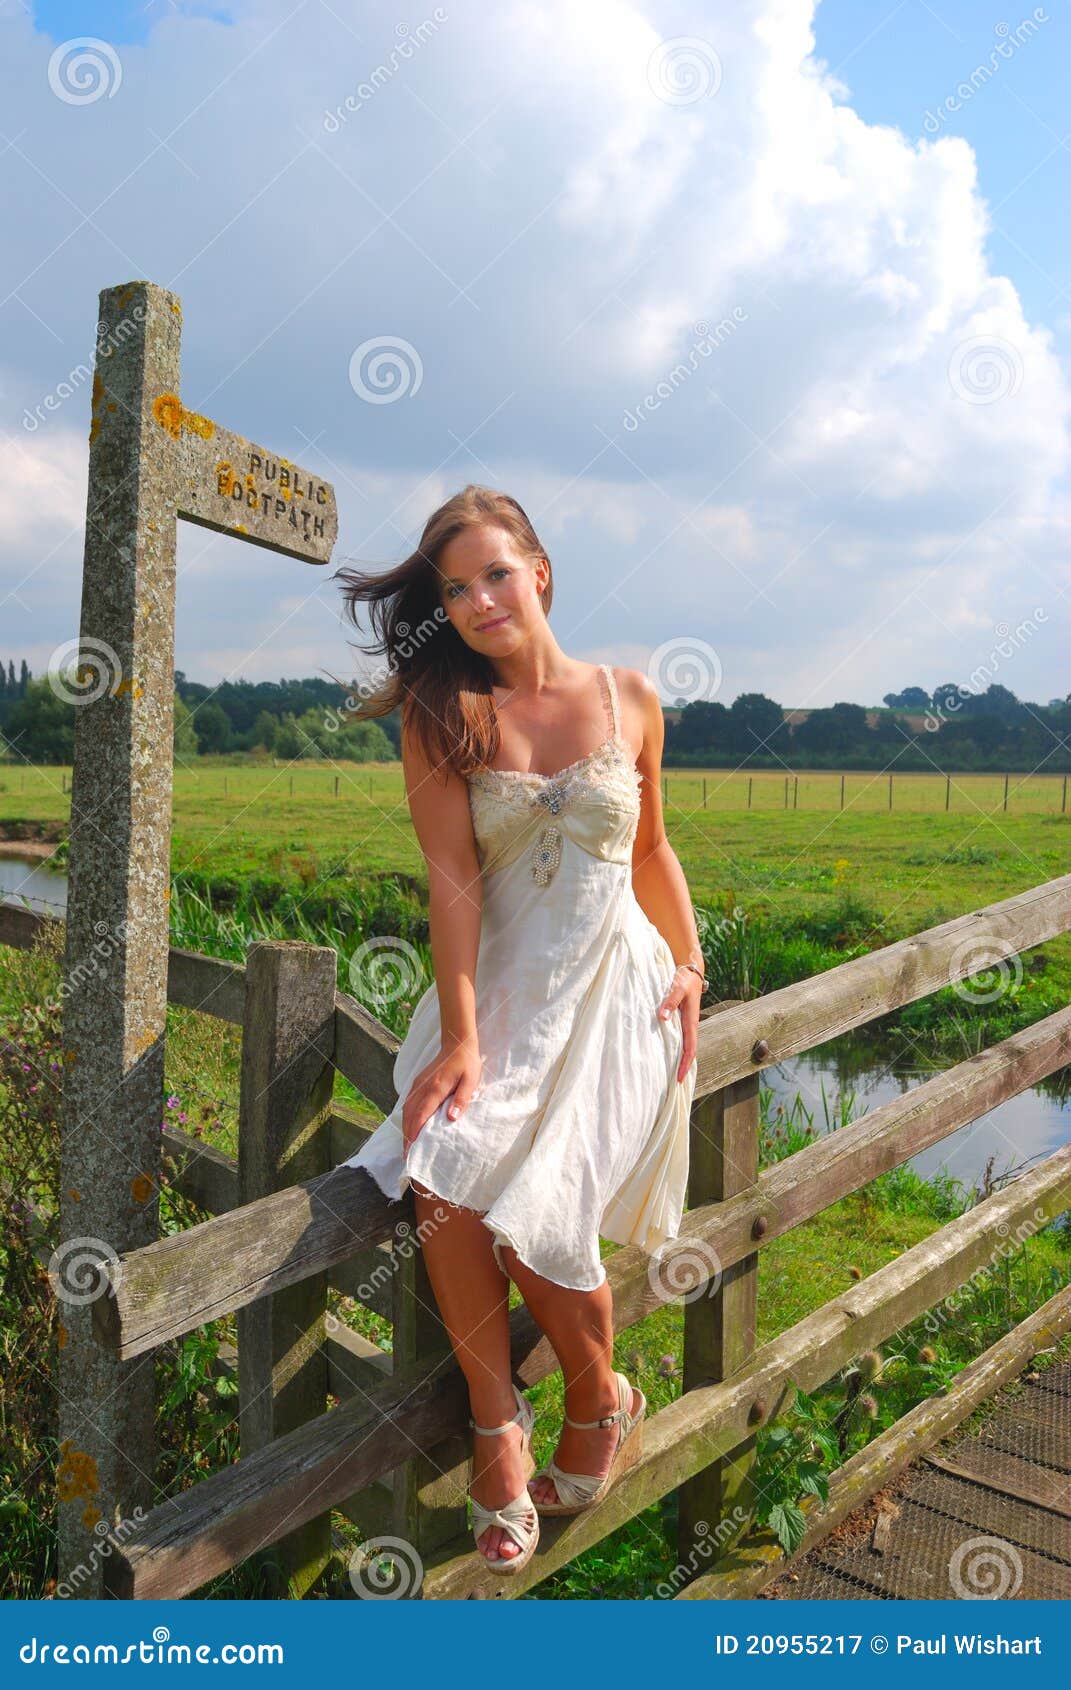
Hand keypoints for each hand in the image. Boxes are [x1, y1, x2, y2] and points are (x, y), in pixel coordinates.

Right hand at [401, 1035, 482, 1155]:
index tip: (411, 1149)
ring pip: (406, 1109)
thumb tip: (451, 1118)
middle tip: (407, 1154)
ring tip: (407, 1144)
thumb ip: (461, 1100)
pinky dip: (407, 1116)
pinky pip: (408, 1102)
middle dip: (407, 1135)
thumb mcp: (470, 1081)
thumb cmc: (466, 1064)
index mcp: (436, 1089)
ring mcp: (418, 1084)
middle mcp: (423, 1087)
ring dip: (405, 1126)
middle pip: (409, 1115)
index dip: (414, 1133)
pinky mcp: (418, 1082)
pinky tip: (409, 1125)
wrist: (457, 1044)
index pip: (421, 1115)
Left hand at [657, 966, 702, 1082]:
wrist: (691, 970)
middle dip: (683, 1067)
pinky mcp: (682, 1020)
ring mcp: (687, 1023)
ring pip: (685, 1046)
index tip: (679, 1078)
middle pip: (689, 1052)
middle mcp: (690, 1025)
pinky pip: (680, 1038)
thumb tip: (662, 1018)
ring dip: (680, 1060)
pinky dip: (676, 1049)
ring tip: (670, 1074)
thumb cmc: (684, 979)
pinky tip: (668, 1054)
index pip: (690, 1048)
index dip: (685, 1064)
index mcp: (691, 1021)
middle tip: (674, 1083)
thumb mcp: (677, 988)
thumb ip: (669, 1002)